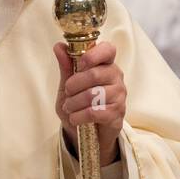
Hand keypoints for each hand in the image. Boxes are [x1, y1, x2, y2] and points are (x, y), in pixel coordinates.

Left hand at [53, 40, 125, 167]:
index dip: (93, 54)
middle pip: (95, 74)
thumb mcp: (67, 85)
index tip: (80, 63)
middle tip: (67, 93)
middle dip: (74, 85)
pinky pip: (96, 112)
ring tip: (68, 108)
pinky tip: (75, 118)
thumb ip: (66, 66)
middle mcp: (116, 77)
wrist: (83, 132)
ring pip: (94, 94)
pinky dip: (80, 116)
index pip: (108, 49)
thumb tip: (59, 46)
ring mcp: (119, 95)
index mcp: (105, 64)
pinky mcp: (118, 113)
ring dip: (74, 103)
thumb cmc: (77, 104)